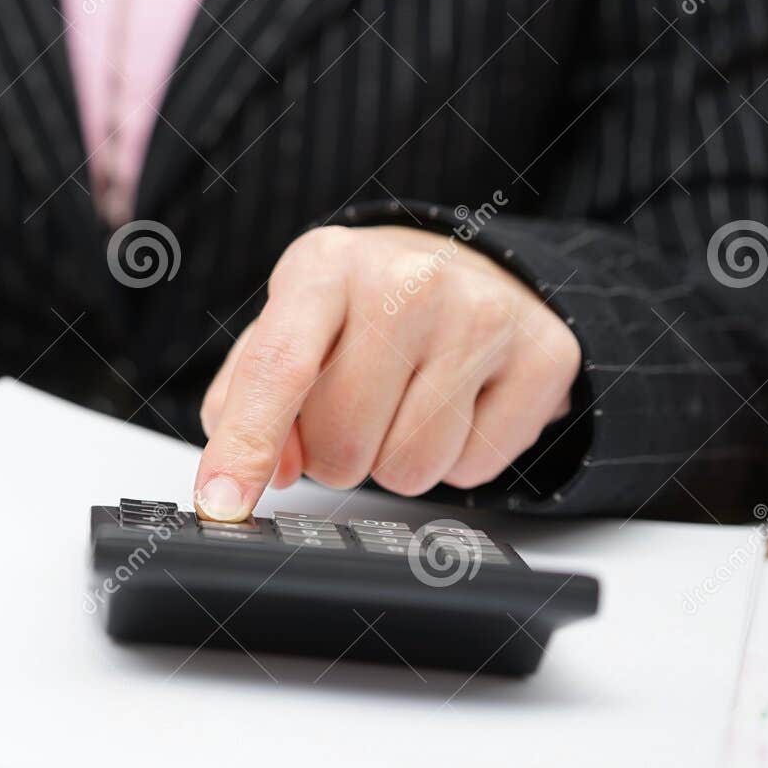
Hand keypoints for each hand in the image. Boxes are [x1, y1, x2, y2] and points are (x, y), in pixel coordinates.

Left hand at [194, 225, 579, 519]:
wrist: (468, 268)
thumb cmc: (361, 311)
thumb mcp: (286, 329)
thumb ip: (246, 400)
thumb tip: (273, 470)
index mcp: (326, 265)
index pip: (278, 368)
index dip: (247, 447)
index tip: (222, 502)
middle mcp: (409, 280)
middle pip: (341, 444)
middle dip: (334, 454)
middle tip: (353, 407)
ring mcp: (484, 314)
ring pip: (407, 469)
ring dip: (393, 460)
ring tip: (405, 401)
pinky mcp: (544, 355)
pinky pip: (472, 470)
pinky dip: (454, 458)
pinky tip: (456, 403)